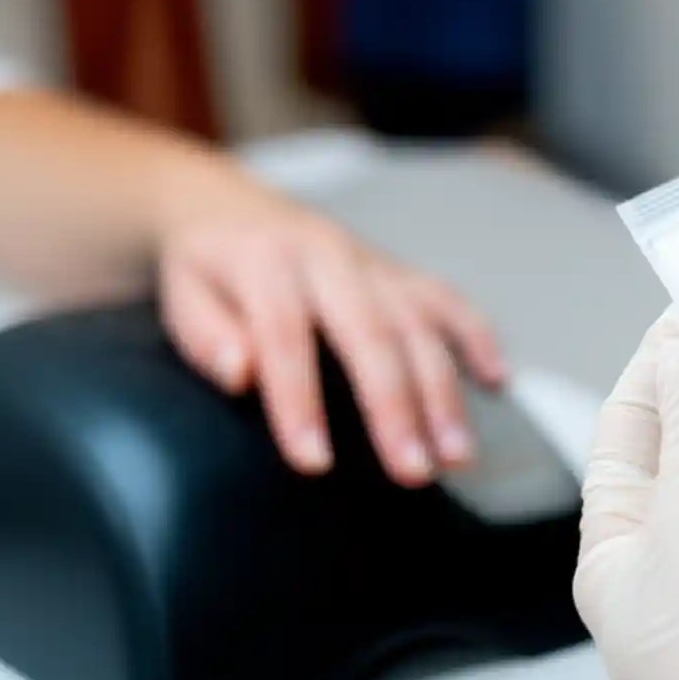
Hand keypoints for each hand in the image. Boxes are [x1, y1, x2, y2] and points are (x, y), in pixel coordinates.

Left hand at [155, 163, 505, 483]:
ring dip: (443, 392)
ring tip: (456, 455)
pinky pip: (448, 300)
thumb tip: (240, 372)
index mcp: (266, 261)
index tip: (314, 463)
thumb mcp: (182, 292)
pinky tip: (496, 381)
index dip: (300, 401)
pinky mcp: (399, 272)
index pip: (285, 334)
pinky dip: (477, 337)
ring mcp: (371, 262)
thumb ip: (205, 333)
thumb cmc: (207, 270)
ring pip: (418, 324)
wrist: (229, 207)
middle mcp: (328, 255)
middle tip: (413, 472)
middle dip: (395, 406)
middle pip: (370, 333)